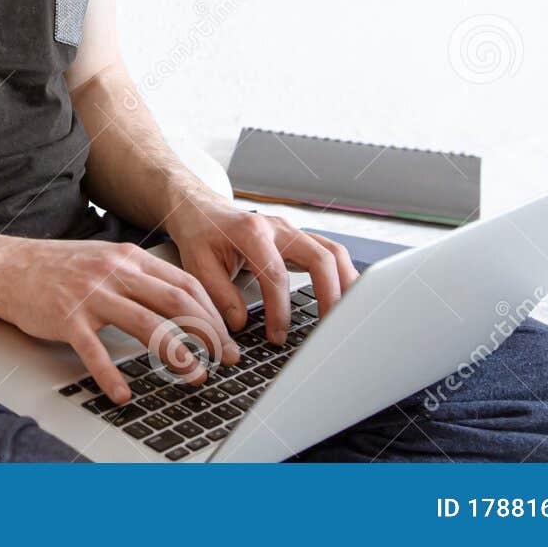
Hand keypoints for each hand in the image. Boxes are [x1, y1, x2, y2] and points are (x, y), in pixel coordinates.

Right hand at [0, 236, 239, 403]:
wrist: (7, 266)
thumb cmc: (58, 269)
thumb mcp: (105, 261)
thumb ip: (138, 278)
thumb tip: (180, 306)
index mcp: (129, 258)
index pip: (185, 283)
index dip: (212, 313)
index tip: (227, 338)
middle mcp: (115, 272)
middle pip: (176, 302)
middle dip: (207, 334)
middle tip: (224, 360)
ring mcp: (91, 294)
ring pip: (147, 324)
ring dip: (177, 354)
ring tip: (195, 377)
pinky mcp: (66, 317)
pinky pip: (95, 351)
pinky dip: (112, 376)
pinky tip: (124, 394)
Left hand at [164, 197, 359, 343]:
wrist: (202, 210)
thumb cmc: (200, 236)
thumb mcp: (197, 263)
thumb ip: (218, 292)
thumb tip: (240, 322)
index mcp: (251, 231)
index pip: (275, 274)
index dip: (279, 309)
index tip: (277, 336)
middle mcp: (278, 227)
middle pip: (319, 256)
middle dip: (330, 294)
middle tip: (330, 328)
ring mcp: (293, 232)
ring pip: (333, 252)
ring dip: (346, 284)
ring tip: (350, 316)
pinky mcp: (299, 240)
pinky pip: (330, 254)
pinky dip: (343, 276)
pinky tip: (346, 299)